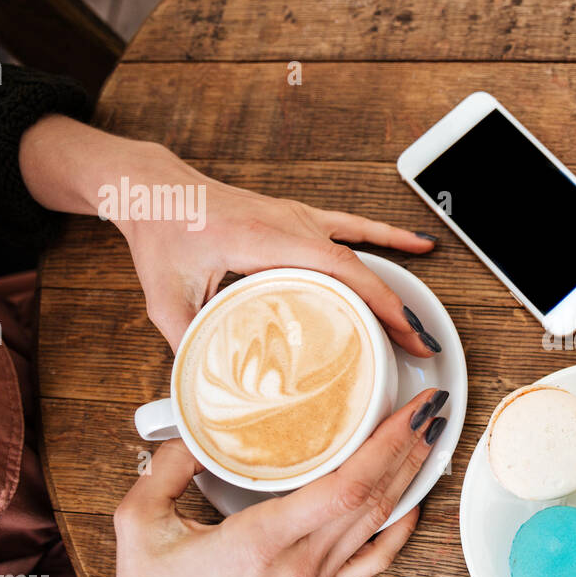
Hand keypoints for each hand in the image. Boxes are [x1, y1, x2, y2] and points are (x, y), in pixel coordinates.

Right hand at [0, 388, 448, 576]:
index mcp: (259, 541)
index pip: (343, 490)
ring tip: (426, 438)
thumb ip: (166, 467)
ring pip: (378, 523)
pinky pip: (373, 560)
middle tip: (430, 407)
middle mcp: (298, 564)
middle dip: (408, 449)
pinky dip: (400, 528)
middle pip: (374, 499)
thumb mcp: (137, 521)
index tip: (408, 411)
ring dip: (408, 477)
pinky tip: (412, 501)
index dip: (385, 446)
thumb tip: (196, 428)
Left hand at [19, 115, 439, 353]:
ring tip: (417, 322)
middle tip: (419, 347)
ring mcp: (298, 218)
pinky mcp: (298, 217)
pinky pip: (353, 227)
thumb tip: (207, 387)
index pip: (339, 270)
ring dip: (393, 286)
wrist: (156, 189)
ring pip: (361, 252)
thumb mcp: (166, 297)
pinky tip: (417, 245)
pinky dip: (387, 237)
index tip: (403, 331)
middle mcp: (290, 224)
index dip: (378, 301)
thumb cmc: (162, 232)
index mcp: (265, 240)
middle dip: (395, 310)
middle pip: (360, 268)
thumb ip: (189, 342)